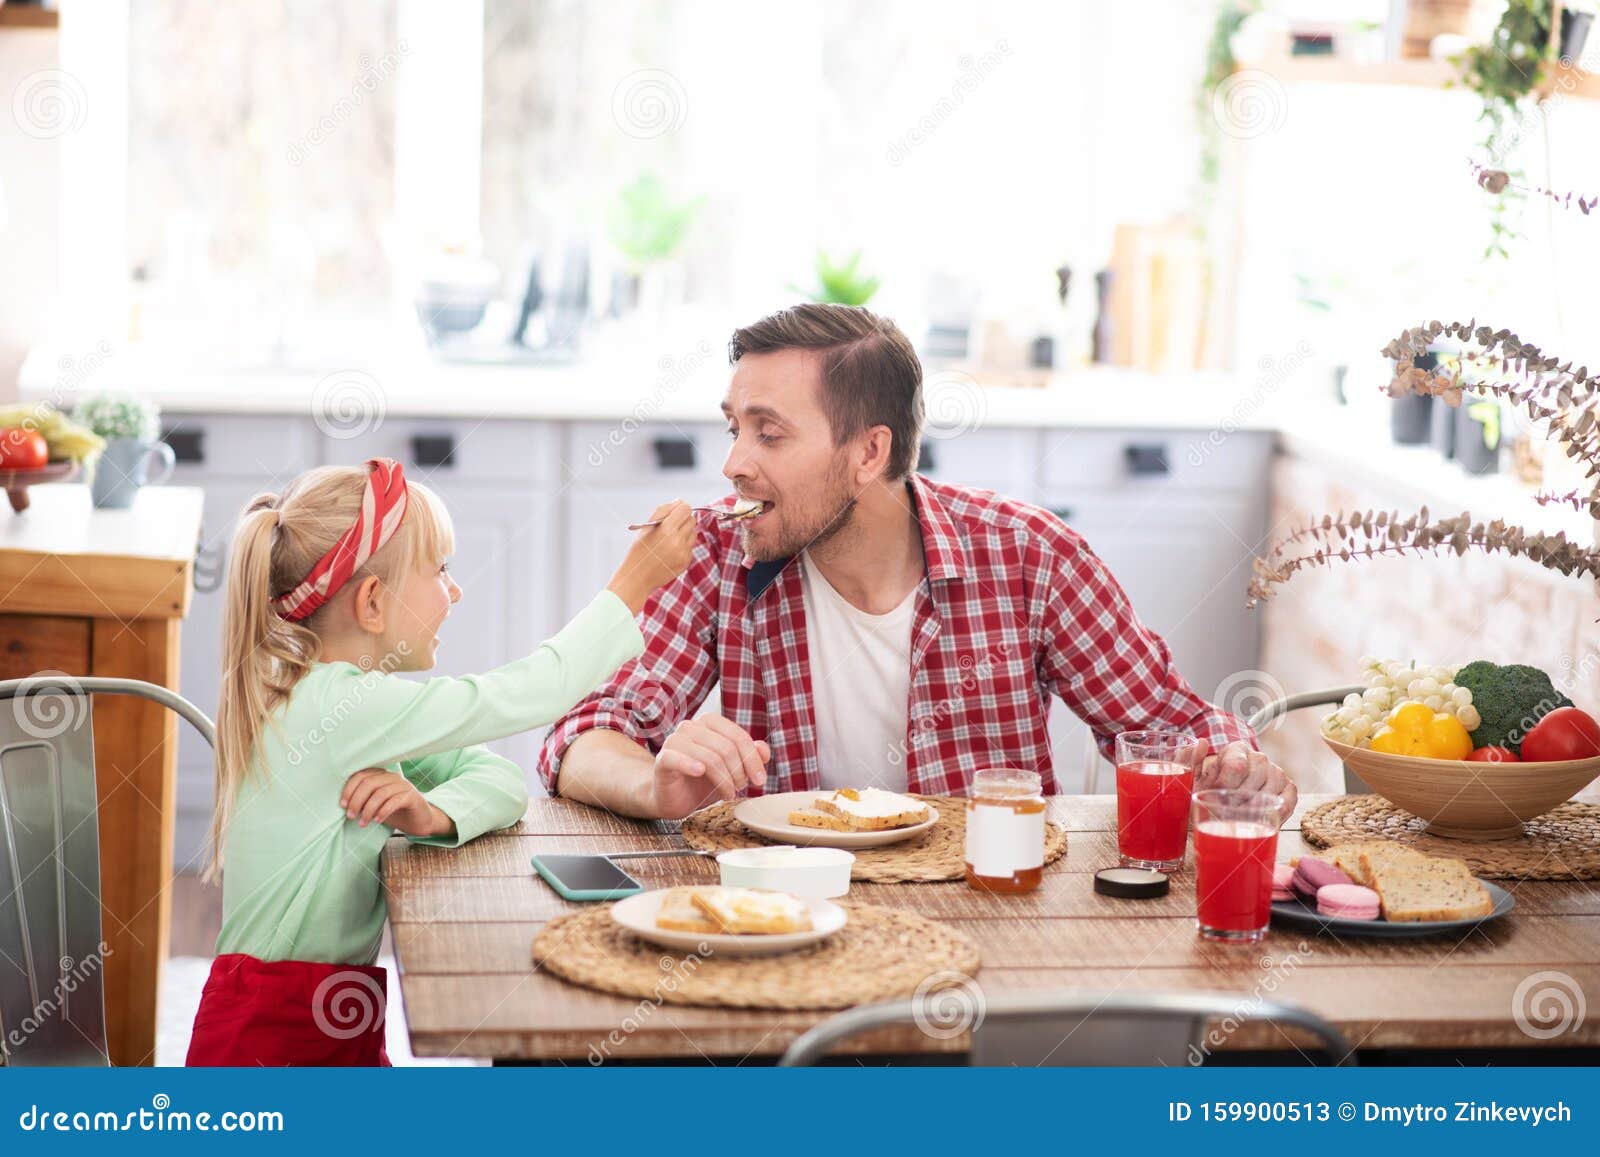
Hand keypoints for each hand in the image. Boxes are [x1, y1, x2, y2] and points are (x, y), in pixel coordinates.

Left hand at [340, 768, 453, 837]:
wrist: (420, 821)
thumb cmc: (395, 812)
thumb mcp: (376, 805)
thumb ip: (363, 800)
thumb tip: (343, 805)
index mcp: (382, 775)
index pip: (361, 775)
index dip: (349, 789)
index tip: (343, 805)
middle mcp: (393, 777)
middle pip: (369, 783)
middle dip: (356, 800)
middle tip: (351, 816)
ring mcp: (404, 786)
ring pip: (381, 793)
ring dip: (368, 810)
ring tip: (362, 823)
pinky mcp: (412, 797)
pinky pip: (395, 801)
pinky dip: (383, 811)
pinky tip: (377, 820)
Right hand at [608, 500, 695, 614]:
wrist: (638, 577)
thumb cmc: (639, 551)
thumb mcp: (646, 527)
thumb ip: (663, 511)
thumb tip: (680, 502)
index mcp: (666, 530)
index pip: (686, 509)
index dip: (680, 509)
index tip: (675, 513)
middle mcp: (678, 541)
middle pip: (692, 520)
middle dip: (683, 520)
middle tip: (671, 526)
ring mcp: (684, 553)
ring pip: (693, 533)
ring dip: (685, 532)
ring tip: (670, 539)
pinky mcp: (686, 562)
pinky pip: (691, 547)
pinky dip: (684, 546)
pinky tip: (671, 551)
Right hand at [649, 713, 771, 818]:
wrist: (674, 798)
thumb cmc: (703, 781)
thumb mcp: (732, 770)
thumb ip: (749, 757)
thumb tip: (763, 749)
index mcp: (709, 723)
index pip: (738, 736)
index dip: (752, 759)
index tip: (760, 780)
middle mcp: (691, 726)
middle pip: (726, 747)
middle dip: (739, 772)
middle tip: (740, 788)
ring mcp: (674, 740)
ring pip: (709, 756)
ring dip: (723, 780)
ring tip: (727, 794)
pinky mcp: (663, 759)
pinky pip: (677, 758)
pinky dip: (690, 765)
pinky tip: (699, 772)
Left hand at [1193, 739, 1297, 824]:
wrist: (1224, 799)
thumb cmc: (1208, 789)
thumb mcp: (1193, 777)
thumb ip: (1190, 760)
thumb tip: (1201, 743)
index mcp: (1236, 749)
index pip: (1236, 766)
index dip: (1223, 786)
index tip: (1212, 797)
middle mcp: (1260, 758)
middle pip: (1253, 782)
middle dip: (1235, 802)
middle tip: (1223, 814)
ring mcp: (1276, 773)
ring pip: (1270, 793)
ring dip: (1253, 810)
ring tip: (1237, 820)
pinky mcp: (1288, 789)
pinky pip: (1288, 802)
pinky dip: (1276, 815)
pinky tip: (1261, 823)